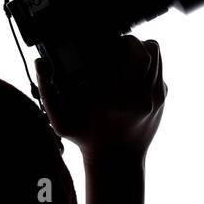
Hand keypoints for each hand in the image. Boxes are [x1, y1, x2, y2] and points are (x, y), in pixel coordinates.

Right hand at [34, 36, 165, 158]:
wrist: (118, 162)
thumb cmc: (87, 139)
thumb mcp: (60, 120)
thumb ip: (46, 91)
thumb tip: (40, 61)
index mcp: (119, 98)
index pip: (132, 51)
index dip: (117, 42)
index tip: (104, 46)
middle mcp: (143, 95)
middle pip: (149, 49)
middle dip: (131, 42)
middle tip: (116, 48)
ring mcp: (156, 96)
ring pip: (158, 56)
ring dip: (141, 50)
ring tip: (124, 57)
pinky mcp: (163, 99)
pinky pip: (159, 72)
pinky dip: (146, 68)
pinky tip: (130, 77)